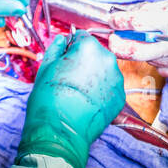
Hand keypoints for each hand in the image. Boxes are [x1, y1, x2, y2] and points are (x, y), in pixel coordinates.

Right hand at [18, 33, 124, 167]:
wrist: (60, 130)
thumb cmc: (49, 98)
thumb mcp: (46, 67)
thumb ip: (57, 48)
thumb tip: (63, 40)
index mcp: (89, 47)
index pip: (82, 37)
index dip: (72, 47)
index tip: (66, 59)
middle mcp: (108, 59)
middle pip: (96, 53)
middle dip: (85, 62)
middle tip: (70, 78)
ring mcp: (117, 79)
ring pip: (105, 71)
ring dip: (95, 76)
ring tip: (79, 93)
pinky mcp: (121, 97)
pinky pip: (110, 88)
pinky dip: (102, 92)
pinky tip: (88, 102)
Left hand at [107, 0, 167, 80]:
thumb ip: (157, 8)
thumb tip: (132, 13)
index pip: (139, 23)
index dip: (120, 21)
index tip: (111, 20)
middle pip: (139, 50)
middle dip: (121, 45)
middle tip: (113, 41)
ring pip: (152, 61)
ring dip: (147, 52)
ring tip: (157, 40)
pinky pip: (167, 71)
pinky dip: (163, 61)